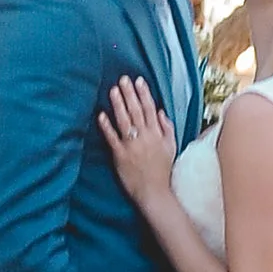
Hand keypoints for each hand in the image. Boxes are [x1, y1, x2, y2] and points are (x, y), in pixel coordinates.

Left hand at [97, 74, 177, 211]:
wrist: (154, 192)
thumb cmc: (162, 170)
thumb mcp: (171, 147)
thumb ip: (167, 128)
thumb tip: (161, 112)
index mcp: (157, 134)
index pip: (150, 109)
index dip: (144, 94)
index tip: (138, 80)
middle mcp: (145, 137)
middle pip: (136, 111)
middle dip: (130, 94)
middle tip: (123, 79)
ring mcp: (131, 146)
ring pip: (124, 121)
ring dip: (118, 104)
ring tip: (113, 90)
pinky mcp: (120, 155)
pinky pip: (112, 138)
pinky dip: (107, 126)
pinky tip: (101, 115)